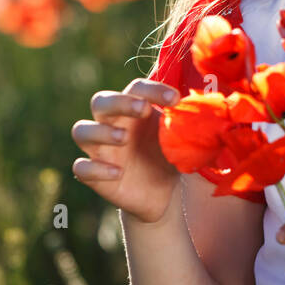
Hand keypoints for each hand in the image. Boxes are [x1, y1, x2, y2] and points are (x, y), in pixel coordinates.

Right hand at [71, 78, 183, 225]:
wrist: (162, 195)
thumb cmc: (169, 157)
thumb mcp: (182, 140)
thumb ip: (187, 125)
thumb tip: (203, 110)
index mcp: (134, 109)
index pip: (135, 89)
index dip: (152, 89)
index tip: (175, 99)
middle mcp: (112, 124)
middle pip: (100, 102)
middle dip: (120, 102)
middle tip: (143, 109)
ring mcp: (100, 150)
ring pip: (81, 131)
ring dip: (101, 131)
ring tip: (123, 138)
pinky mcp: (95, 176)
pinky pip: (82, 167)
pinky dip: (96, 169)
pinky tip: (117, 173)